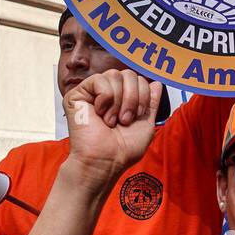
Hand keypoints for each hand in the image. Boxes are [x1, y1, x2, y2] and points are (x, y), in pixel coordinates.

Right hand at [62, 69, 161, 186]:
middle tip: (125, 120)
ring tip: (112, 120)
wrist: (106, 160)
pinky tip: (100, 113)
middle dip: (132, 98)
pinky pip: (98, 80)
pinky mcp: (77, 94)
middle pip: (128, 74)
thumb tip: (157, 82)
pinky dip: (105, 98)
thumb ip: (151, 102)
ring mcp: (92, 93)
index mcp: (123, 99)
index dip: (143, 95)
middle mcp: (108, 93)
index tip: (137, 116)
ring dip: (119, 101)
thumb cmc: (123, 149)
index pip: (139, 79)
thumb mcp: (146, 123)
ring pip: (114, 75)